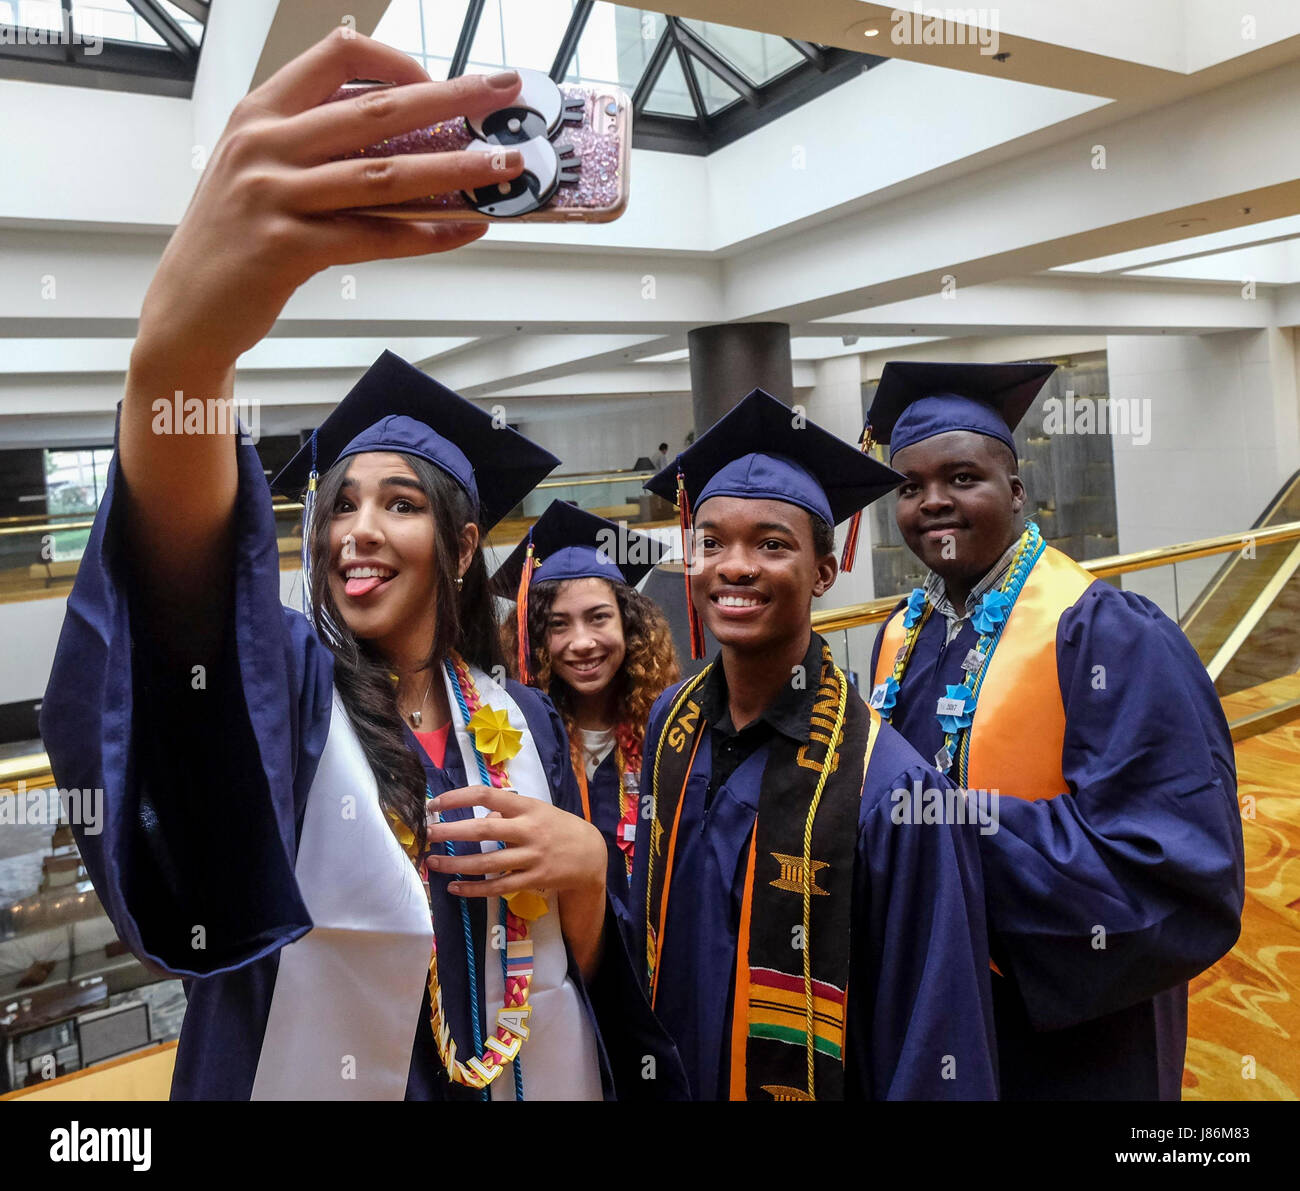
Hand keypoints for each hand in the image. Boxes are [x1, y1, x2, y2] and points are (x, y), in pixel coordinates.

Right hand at [134, 28, 525, 371]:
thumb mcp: (263, 172)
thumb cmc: (235, 240)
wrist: (187, 310)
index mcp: (261, 111)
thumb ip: (320, 148)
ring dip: (455, 170)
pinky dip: (427, 234)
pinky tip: (466, 230)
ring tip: (504, 167)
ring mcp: (272, 194)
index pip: (339, 55)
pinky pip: (374, 236)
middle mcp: (264, 144)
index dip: (399, 61)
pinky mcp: (285, 247)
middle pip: (377, 109)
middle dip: (452, 98)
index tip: (441, 80)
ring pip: (384, 173)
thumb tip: (413, 144)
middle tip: (505, 92)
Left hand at [424, 786, 606, 899]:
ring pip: (487, 863)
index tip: (435, 804)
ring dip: (456, 863)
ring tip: (432, 862)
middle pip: (483, 831)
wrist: (591, 854)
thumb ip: (507, 813)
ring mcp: (531, 857)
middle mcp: (528, 830)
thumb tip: (477, 820)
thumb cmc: (557, 826)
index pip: (487, 796)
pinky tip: (454, 887)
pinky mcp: (532, 880)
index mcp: (527, 807)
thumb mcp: (536, 810)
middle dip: (451, 832)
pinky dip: (474, 889)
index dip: (459, 798)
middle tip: (427, 833)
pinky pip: (498, 887)